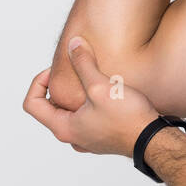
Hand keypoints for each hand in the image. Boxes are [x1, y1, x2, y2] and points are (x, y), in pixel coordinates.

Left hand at [23, 36, 160, 156]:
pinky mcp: (101, 136)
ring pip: (69, 112)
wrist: (153, 140)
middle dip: (58, 85)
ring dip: (74, 93)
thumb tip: (73, 45)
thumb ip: (83, 63)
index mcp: (63, 128)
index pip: (32, 104)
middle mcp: (72, 137)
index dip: (38, 82)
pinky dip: (88, 102)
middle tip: (74, 71)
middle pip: (50, 107)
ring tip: (90, 79)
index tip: (55, 71)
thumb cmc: (127, 118)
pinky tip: (104, 91)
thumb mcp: (99, 86)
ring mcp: (87, 138)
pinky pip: (85, 117)